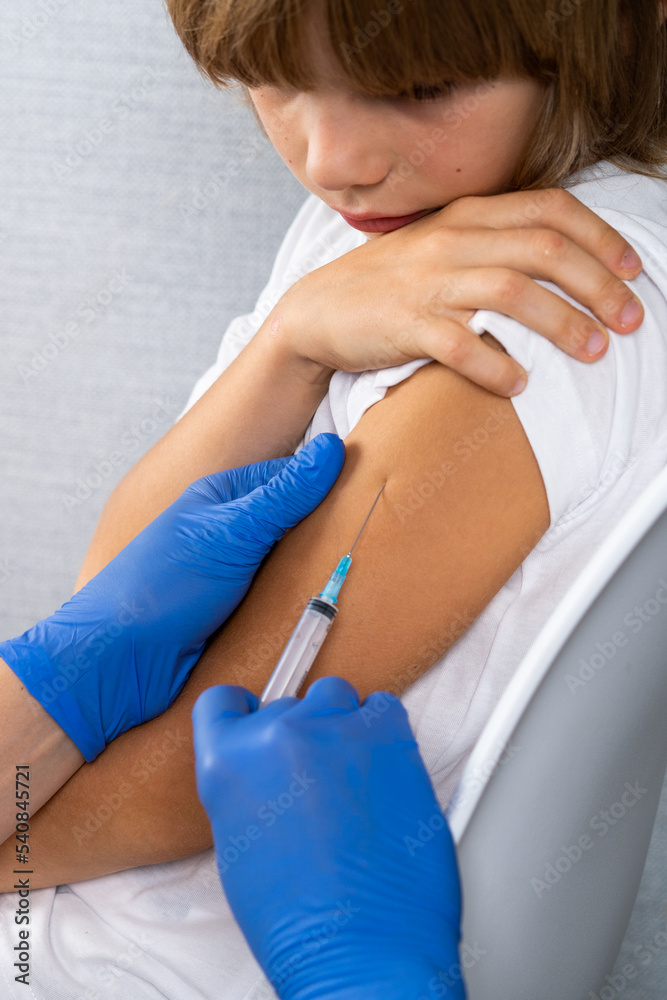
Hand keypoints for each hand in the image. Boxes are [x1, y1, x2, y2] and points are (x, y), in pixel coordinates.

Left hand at [0, 433, 344, 761]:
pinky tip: (336, 606)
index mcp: (224, 498)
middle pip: (297, 521)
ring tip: (370, 571)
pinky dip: (307, 602)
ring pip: (295, 564)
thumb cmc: (162, 587)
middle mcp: (232, 532)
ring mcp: (238, 575)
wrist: (120, 665)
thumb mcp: (230, 533)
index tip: (378, 483)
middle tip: (384, 533)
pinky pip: (285, 601)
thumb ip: (283, 494)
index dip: (331, 480)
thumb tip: (332, 449)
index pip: (292, 476)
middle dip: (332, 529)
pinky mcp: (242, 615)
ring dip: (321, 570)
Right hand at [192, 677, 463, 999]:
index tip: (257, 721)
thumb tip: (268, 768)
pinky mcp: (389, 735)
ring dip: (343, 729)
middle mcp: (279, 734)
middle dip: (303, 736)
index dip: (242, 713)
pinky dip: (384, 733)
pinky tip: (383, 773)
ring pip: (337, 698)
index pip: (222, 703)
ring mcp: (336, 729)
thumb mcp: (240, 847)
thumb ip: (248, 788)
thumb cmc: (303, 921)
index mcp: (228, 763)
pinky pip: (384, 708)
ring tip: (355, 780)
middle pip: (288, 704)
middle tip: (320, 783)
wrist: (364, 950)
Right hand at [278, 187, 643, 396]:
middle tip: (630, 321)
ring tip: (594, 351)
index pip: (550, 209)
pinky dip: (498, 366)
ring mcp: (427, 282)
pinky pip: (462, 345)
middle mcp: (451, 240)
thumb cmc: (390, 284)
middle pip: (544, 251)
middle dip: (599, 286)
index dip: (601, 237)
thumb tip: (564, 261)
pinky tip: (521, 384)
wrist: (317, 310)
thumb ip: (494, 243)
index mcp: (467, 215)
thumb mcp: (442, 247)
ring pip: (513, 292)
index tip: (633, 271)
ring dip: (563, 324)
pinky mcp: (405, 325)